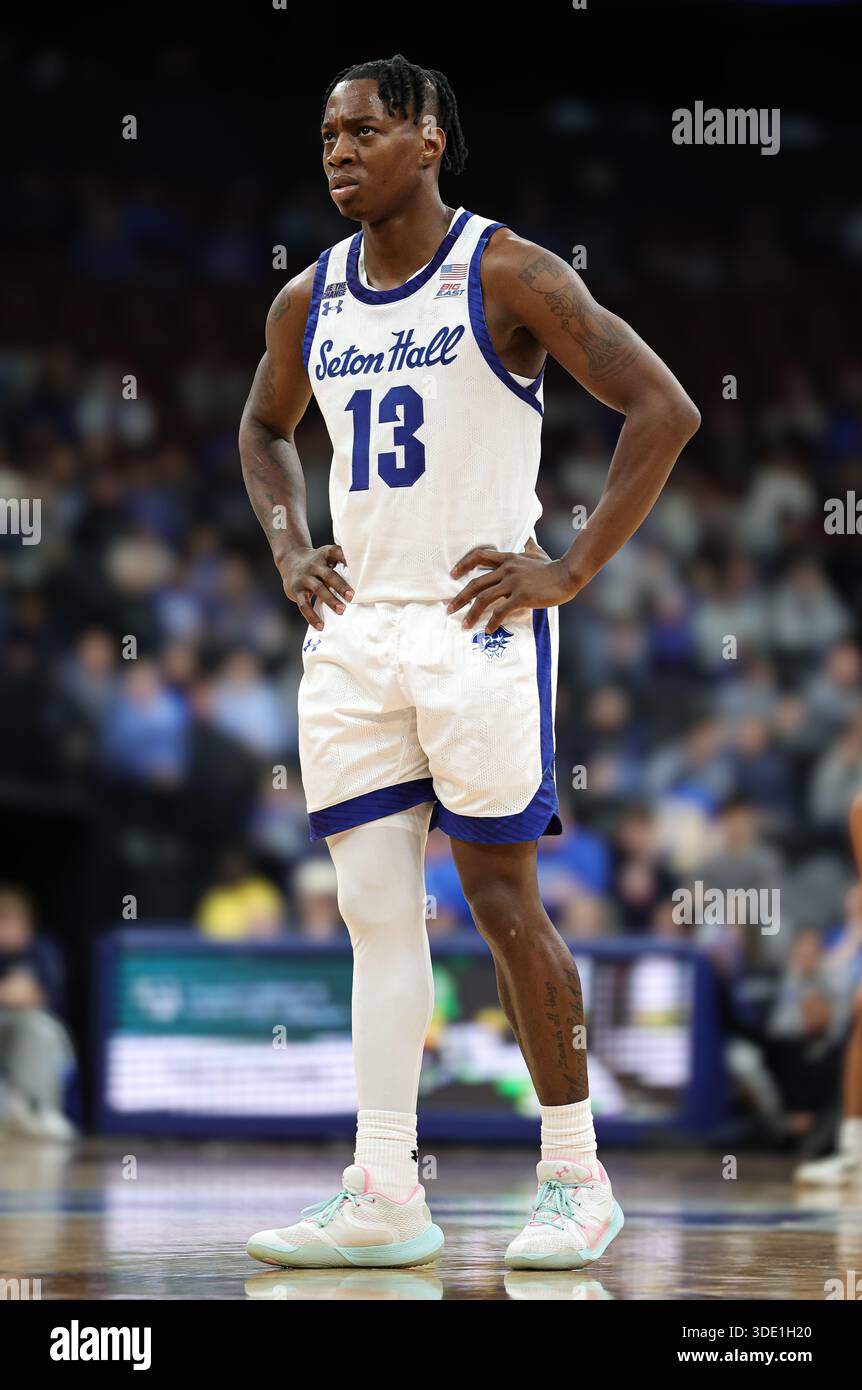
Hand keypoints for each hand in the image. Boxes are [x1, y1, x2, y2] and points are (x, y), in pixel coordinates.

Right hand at [277, 543, 352, 630]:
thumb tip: (365, 582)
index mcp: (325, 554)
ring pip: (318, 589)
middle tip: (352, 597)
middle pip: (328, 575)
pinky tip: (320, 626)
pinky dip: (312, 616)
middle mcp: (314, 565)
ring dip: (330, 600)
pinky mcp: (296, 590)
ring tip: (341, 610)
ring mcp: (304, 578)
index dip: (346, 558)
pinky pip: (304, 605)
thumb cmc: (317, 563)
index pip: (336, 552)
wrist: (289, 560)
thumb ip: (341, 565)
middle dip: (341, 586)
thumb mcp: (327, 557)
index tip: (358, 566)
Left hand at [447, 537, 573, 632]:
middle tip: (449, 609)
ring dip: (471, 614)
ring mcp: (513, 583)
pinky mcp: (522, 596)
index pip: (479, 556)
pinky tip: (488, 630)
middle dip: (460, 598)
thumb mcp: (536, 552)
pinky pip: (501, 611)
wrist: (567, 575)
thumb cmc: (552, 566)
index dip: (463, 565)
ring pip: (484, 598)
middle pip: (475, 583)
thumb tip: (527, 537)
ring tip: (464, 626)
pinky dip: (492, 622)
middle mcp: (507, 569)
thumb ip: (528, 546)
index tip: (452, 575)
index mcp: (508, 558)